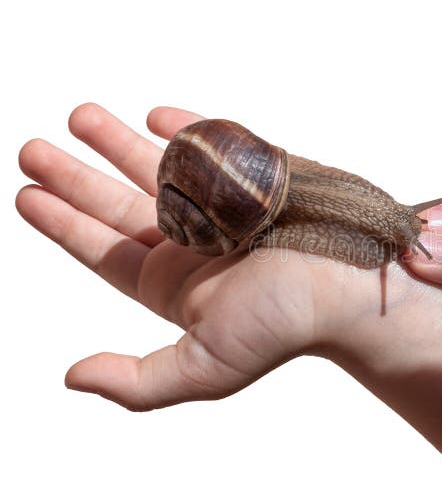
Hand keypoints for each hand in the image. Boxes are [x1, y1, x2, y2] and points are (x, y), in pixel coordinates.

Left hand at [15, 103, 411, 411]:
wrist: (353, 283)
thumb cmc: (284, 326)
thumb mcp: (204, 367)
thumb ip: (137, 382)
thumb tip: (72, 377)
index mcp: (177, 283)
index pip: (106, 248)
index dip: (63, 223)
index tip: (26, 194)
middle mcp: (196, 241)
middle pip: (120, 202)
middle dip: (74, 174)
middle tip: (32, 148)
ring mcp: (227, 204)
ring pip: (160, 169)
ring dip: (118, 142)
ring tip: (78, 114)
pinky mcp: (260, 173)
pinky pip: (217, 146)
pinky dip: (187, 129)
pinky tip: (157, 116)